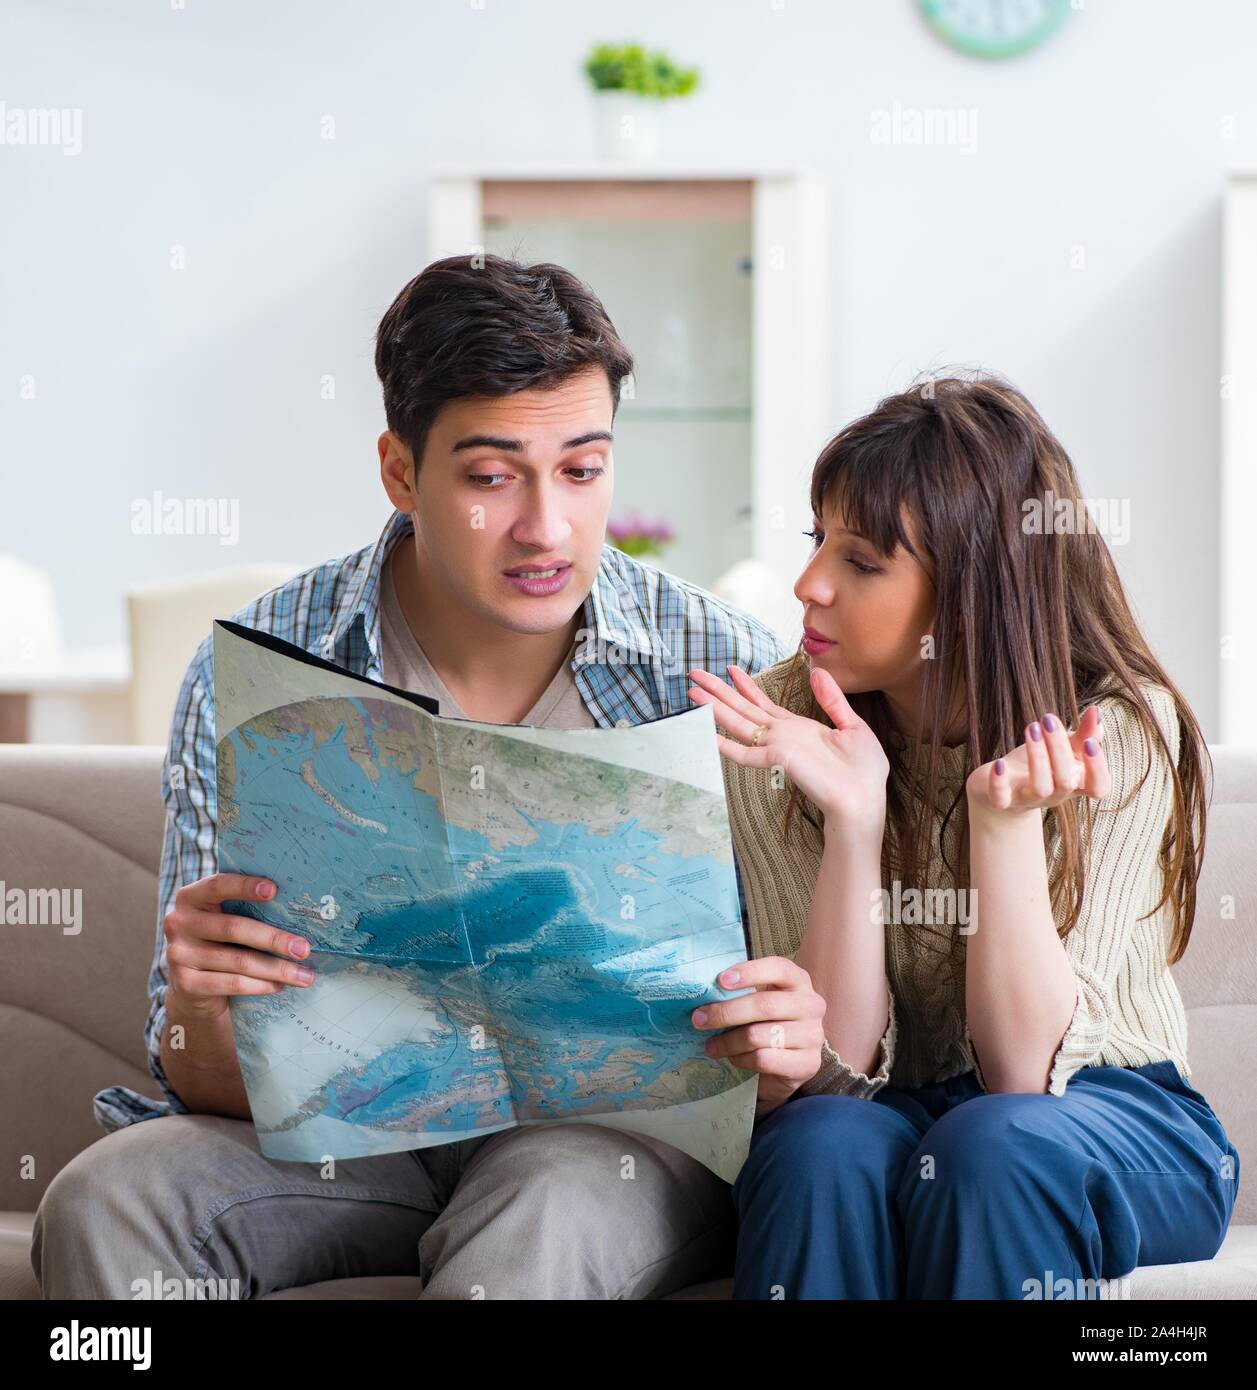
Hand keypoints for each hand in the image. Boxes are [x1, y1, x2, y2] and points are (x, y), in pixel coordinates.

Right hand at [164, 873, 314, 1020]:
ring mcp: (179, 954)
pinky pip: (232, 983)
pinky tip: (280, 985)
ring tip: (304, 974)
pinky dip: (260, 985)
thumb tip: (297, 908)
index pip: (218, 885)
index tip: (274, 890)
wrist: (191, 987)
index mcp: (191, 897)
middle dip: (274, 939)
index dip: (245, 886)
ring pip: (238, 960)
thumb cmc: (219, 943)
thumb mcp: (224, 919)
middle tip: (304, 948)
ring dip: (276, 968)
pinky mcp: (185, 983)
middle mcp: (179, 923)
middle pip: (234, 928)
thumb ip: (246, 908)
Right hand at [687, 662, 888, 829]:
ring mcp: (777, 748)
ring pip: (739, 724)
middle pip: (744, 710)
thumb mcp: (852, 725)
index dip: (747, 686)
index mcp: (798, 728)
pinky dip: (725, 745)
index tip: (731, 669)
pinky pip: (745, 752)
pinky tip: (707, 736)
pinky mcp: (778, 761)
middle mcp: (782, 736)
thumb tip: (817, 672)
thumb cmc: (862, 771)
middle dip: (720, 691)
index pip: (764, 704)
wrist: (864, 798)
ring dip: (715, 708)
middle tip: (696, 674)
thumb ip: (832, 700)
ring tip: (693, 692)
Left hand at [692, 957, 826, 1114]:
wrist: (789, 1064)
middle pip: (763, 1005)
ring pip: (758, 1036)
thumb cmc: (769, 1023)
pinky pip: (763, 1059)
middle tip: (699, 1019)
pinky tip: (734, 1058)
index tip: (720, 980)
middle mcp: (811, 1005)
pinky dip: (741, 1059)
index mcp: (799, 981)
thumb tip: (703, 991)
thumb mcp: (761, 1000)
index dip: (749, 972)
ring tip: (711, 1046)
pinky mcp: (808, 1063)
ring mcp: (813, 1035)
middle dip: (725, 1013)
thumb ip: (742, 991)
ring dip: (727, 1042)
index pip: (778, 968)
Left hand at [965, 708, 1110, 816]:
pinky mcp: (1002, 800)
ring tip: (1031, 728)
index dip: (1098, 769)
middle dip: (1059, 748)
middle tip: (1048, 719)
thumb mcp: (1064, 750)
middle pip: (1065, 780)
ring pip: (1040, 787)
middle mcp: (1055, 795)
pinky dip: (1000, 781)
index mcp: (1075, 784)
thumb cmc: (1040, 766)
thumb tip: (1096, 710)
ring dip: (1037, 757)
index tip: (1090, 743)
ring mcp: (1028, 800)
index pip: (1098, 787)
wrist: (1002, 790)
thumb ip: (1084, 734)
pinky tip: (999, 762)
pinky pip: (1001, 797)